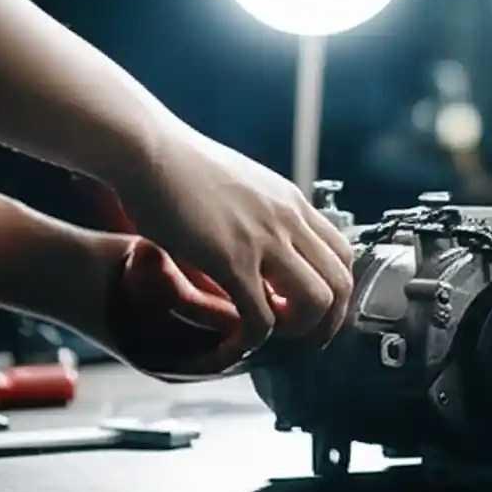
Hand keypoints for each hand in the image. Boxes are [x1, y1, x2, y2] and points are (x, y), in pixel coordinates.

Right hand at [108, 126, 353, 372]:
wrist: (148, 149)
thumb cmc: (180, 165)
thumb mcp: (240, 186)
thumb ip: (259, 215)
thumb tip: (257, 243)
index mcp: (292, 203)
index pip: (343, 255)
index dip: (334, 292)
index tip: (312, 310)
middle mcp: (288, 220)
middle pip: (340, 283)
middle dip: (328, 322)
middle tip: (302, 338)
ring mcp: (264, 240)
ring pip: (315, 302)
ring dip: (299, 331)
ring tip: (271, 337)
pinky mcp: (232, 260)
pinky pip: (261, 316)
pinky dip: (253, 340)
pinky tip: (235, 342)